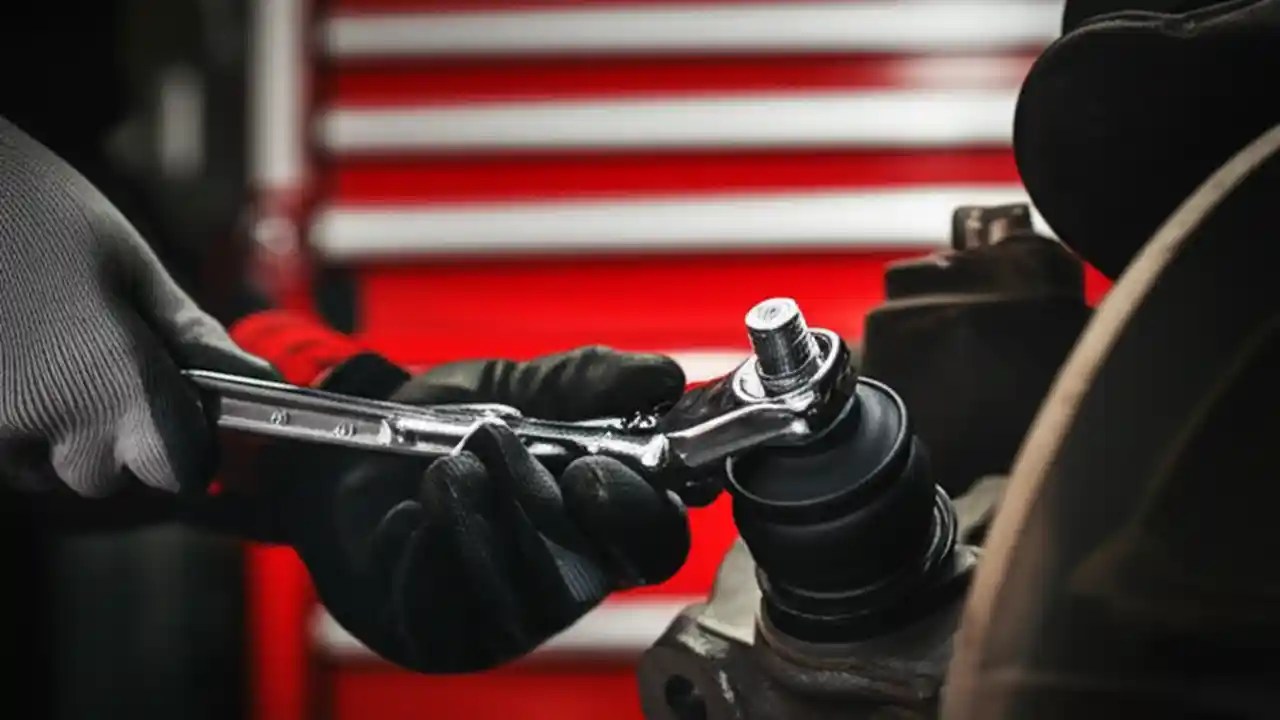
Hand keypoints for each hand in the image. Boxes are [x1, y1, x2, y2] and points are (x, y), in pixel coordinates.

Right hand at [0, 117, 274, 496]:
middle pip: (109, 476)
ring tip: (54, 357)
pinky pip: (6, 452)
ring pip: (49, 470)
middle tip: (113, 369)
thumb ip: (192, 338)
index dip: (190, 449)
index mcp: (114, 383)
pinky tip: (19, 364)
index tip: (188, 416)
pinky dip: (18, 424)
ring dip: (63, 434)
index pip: (177, 471)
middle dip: (122, 440)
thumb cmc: (39, 212)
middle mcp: (49, 421)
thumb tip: (258, 384)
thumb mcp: (131, 265)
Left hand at [276, 347, 690, 672]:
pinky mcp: (441, 638)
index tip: (590, 468)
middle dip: (540, 509)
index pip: (654, 539)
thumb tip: (661, 376)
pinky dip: (425, 556)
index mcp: (600, 518)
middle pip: (588, 578)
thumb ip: (589, 381)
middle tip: (496, 444)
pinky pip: (446, 614)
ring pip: (518, 602)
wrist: (341, 451)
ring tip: (445, 468)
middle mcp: (564, 577)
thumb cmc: (442, 424)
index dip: (635, 513)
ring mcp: (504, 617)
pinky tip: (406, 517)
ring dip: (481, 525)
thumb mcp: (517, 384)